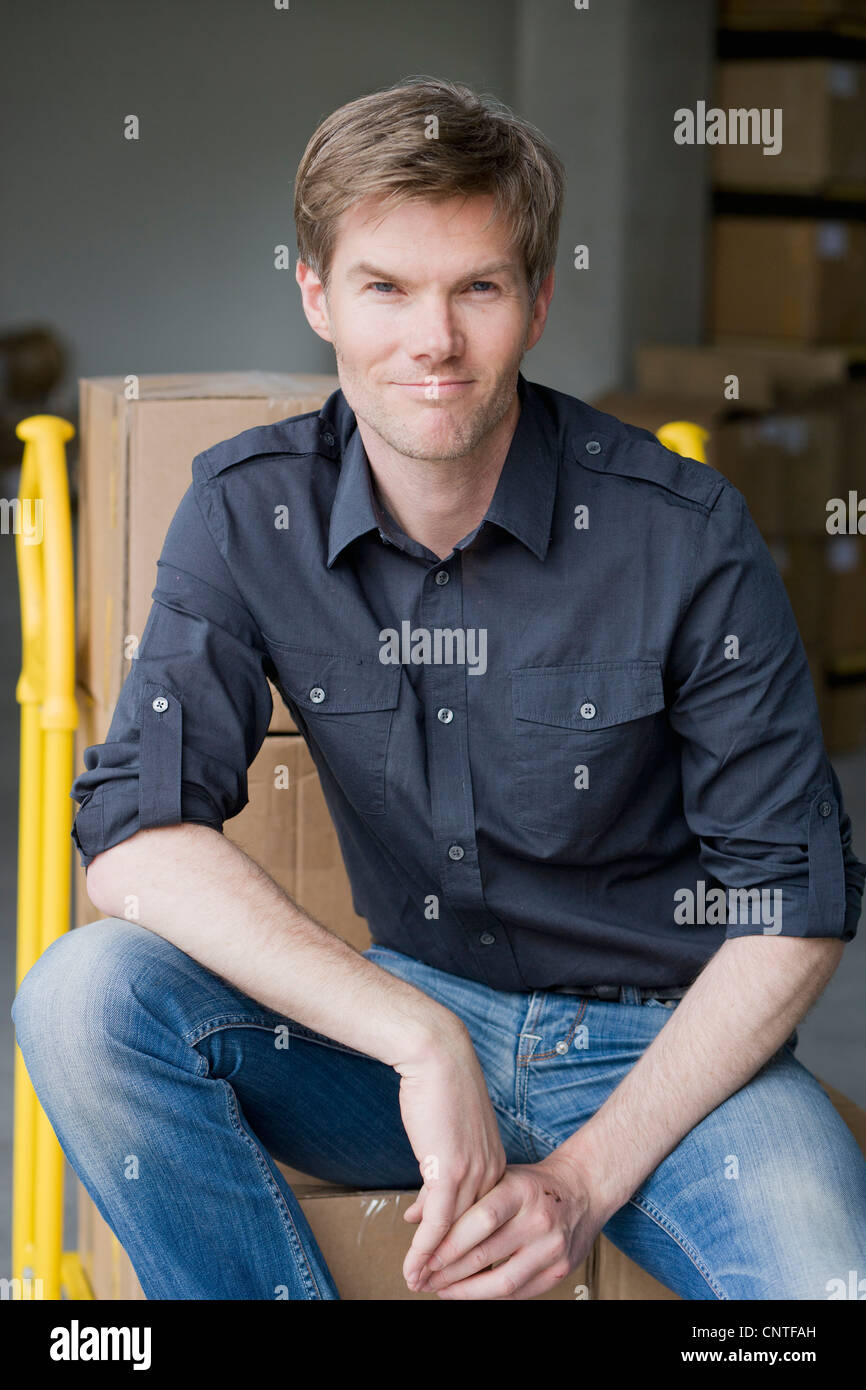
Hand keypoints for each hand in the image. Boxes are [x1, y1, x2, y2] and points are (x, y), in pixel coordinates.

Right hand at [393, 1018, 506, 1290]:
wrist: (437, 1054)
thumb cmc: (438, 1086)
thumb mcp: (445, 1135)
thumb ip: (442, 1171)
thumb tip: (426, 1204)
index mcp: (495, 1164)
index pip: (480, 1217)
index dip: (461, 1244)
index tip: (445, 1265)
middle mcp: (491, 1173)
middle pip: (473, 1233)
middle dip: (451, 1263)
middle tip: (432, 1285)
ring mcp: (473, 1173)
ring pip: (457, 1234)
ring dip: (435, 1264)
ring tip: (418, 1283)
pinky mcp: (450, 1170)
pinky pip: (439, 1223)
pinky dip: (424, 1250)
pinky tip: (413, 1267)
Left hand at [410, 1150, 601, 1299]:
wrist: (583, 1190)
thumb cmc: (530, 1184)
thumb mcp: (499, 1176)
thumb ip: (460, 1195)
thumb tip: (413, 1217)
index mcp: (520, 1190)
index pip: (478, 1220)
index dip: (448, 1243)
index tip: (423, 1256)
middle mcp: (538, 1218)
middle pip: (485, 1253)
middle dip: (447, 1271)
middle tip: (422, 1278)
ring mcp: (552, 1247)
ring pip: (501, 1281)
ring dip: (465, 1291)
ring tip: (441, 1291)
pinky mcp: (560, 1270)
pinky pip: (519, 1293)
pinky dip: (490, 1297)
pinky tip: (469, 1294)